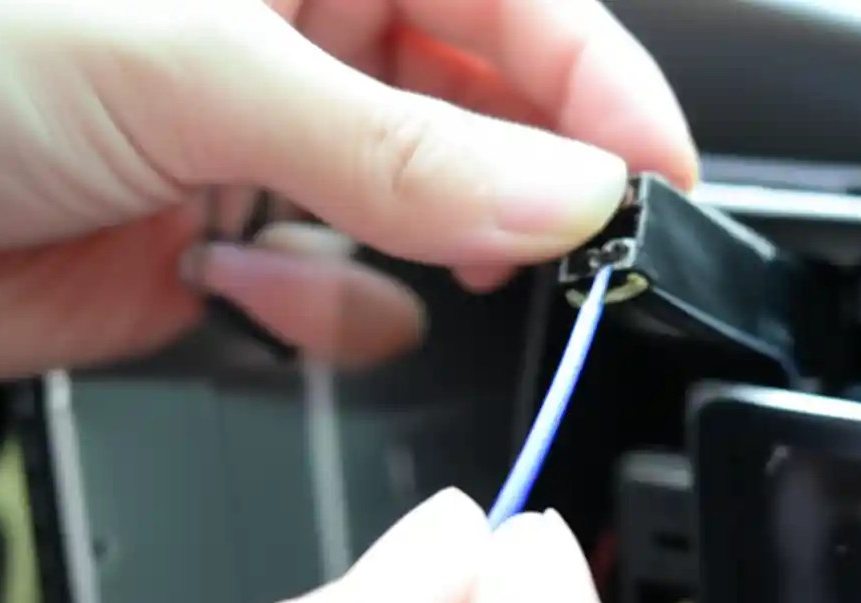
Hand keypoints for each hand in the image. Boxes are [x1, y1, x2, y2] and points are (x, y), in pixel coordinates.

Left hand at [0, 0, 696, 379]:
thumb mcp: (199, 67)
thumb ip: (402, 150)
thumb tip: (569, 194)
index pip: (519, 7)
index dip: (603, 87)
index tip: (661, 182)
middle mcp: (306, 40)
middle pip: (486, 114)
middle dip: (523, 185)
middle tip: (561, 247)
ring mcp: (269, 148)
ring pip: (424, 217)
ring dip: (422, 255)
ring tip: (406, 265)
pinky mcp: (222, 246)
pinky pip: (333, 295)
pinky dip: (323, 314)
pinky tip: (265, 294)